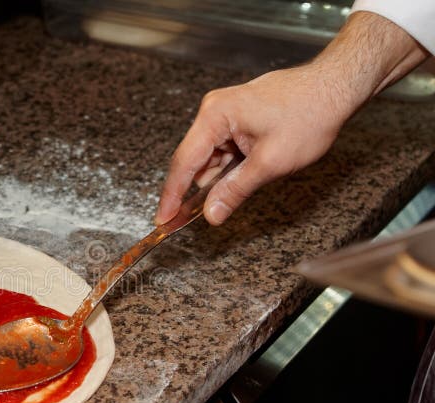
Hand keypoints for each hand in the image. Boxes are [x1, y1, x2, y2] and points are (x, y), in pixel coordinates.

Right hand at [154, 12, 428, 225]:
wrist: (336, 87)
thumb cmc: (309, 115)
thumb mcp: (270, 163)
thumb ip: (235, 190)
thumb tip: (211, 214)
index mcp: (215, 116)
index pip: (184, 163)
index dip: (172, 195)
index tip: (163, 219)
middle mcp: (213, 110)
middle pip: (194, 160)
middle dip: (195, 190)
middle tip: (190, 220)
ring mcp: (224, 112)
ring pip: (211, 157)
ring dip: (218, 178)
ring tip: (234, 189)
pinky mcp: (237, 117)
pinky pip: (224, 149)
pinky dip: (229, 168)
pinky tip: (243, 176)